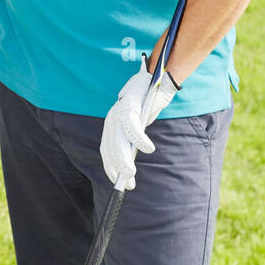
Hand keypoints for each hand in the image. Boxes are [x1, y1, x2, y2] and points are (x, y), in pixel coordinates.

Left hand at [99, 54, 178, 189]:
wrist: (156, 79)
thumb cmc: (147, 106)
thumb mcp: (138, 125)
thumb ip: (133, 141)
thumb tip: (130, 168)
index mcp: (112, 125)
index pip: (107, 150)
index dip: (111, 167)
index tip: (119, 183)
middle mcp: (111, 118)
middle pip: (110, 147)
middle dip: (117, 168)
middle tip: (128, 185)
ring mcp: (119, 111)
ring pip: (118, 139)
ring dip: (123, 158)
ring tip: (130, 173)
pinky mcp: (130, 104)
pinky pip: (132, 124)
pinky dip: (139, 138)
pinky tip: (148, 148)